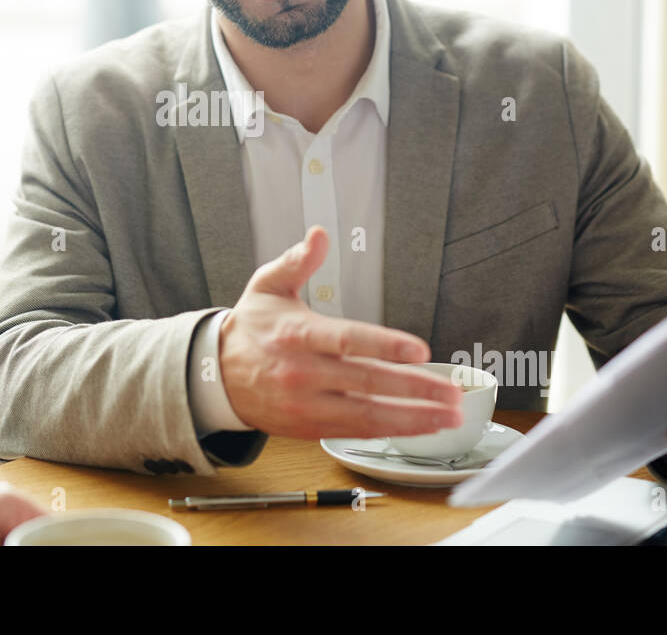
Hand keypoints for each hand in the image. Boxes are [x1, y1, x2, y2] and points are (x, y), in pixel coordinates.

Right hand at [217, 225, 462, 439]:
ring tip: (448, 415)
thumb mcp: (267, 285)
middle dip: (415, 390)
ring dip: (412, 419)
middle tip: (452, 391)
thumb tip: (318, 235)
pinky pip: (356, 431)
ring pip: (367, 415)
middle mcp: (303, 372)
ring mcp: (306, 404)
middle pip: (367, 382)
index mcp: (297, 334)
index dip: (385, 345)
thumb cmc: (251, 329)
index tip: (419, 350)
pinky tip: (420, 427)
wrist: (214, 375)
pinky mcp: (309, 426)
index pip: (347, 340)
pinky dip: (391, 431)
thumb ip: (296, 260)